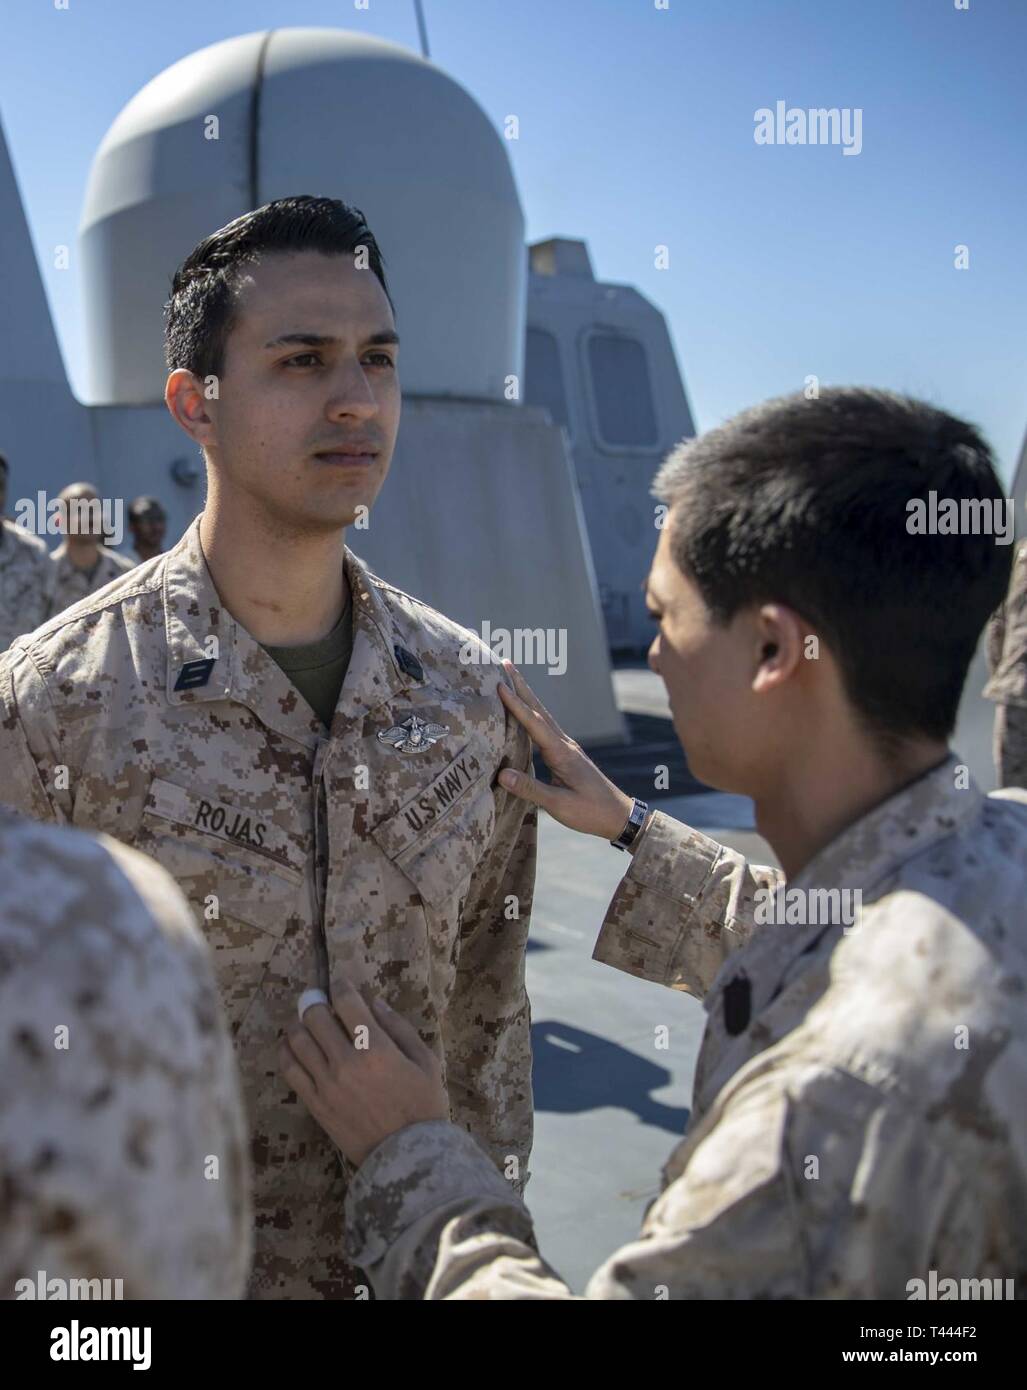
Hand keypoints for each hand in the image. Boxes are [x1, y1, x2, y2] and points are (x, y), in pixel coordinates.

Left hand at [277, 982, 448, 1168]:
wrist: (407, 1157)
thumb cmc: (423, 1106)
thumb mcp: (426, 1061)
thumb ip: (400, 1028)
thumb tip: (374, 1003)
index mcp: (377, 1048)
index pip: (346, 1002)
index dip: (340, 986)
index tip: (340, 983)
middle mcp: (347, 1062)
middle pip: (315, 1016)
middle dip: (315, 1001)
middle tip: (319, 1001)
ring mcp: (327, 1084)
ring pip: (297, 1040)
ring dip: (298, 1023)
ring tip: (305, 1021)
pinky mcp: (315, 1103)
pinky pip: (290, 1070)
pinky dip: (286, 1052)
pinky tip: (291, 1046)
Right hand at [497, 660, 633, 839]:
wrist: (619, 816)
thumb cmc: (590, 812)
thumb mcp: (559, 805)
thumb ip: (531, 789)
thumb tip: (501, 774)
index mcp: (562, 753)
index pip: (534, 724)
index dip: (516, 704)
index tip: (499, 685)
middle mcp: (565, 745)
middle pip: (539, 710)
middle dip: (521, 686)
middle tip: (505, 663)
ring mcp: (567, 748)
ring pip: (542, 717)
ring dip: (527, 696)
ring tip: (511, 679)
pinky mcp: (566, 755)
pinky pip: (545, 729)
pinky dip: (532, 715)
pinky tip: (526, 713)